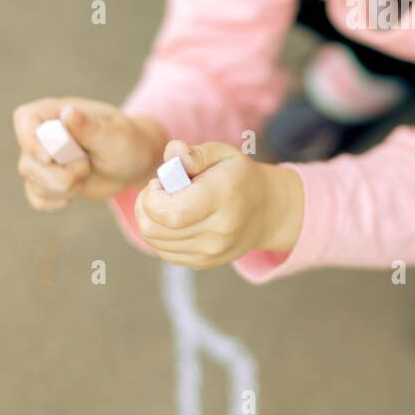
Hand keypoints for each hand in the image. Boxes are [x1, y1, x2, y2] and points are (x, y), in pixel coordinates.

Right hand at [13, 98, 167, 209]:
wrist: (134, 164)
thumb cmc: (127, 142)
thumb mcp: (115, 135)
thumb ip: (90, 127)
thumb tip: (68, 112)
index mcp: (56, 112)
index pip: (25, 118)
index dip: (31, 140)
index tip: (50, 158)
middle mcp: (43, 135)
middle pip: (28, 161)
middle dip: (59, 174)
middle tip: (87, 166)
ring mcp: (42, 160)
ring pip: (32, 182)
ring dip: (63, 187)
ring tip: (86, 173)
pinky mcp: (46, 181)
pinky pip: (37, 198)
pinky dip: (56, 201)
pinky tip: (75, 190)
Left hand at [134, 139, 303, 268]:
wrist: (267, 211)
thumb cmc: (239, 177)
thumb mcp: (222, 154)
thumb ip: (194, 153)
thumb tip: (173, 152)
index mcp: (221, 199)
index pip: (169, 212)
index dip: (152, 196)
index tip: (161, 182)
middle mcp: (216, 232)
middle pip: (153, 229)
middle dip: (147, 206)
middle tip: (163, 190)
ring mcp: (209, 252)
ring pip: (153, 242)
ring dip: (151, 220)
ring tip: (171, 202)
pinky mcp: (201, 263)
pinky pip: (163, 251)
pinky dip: (160, 234)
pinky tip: (176, 218)